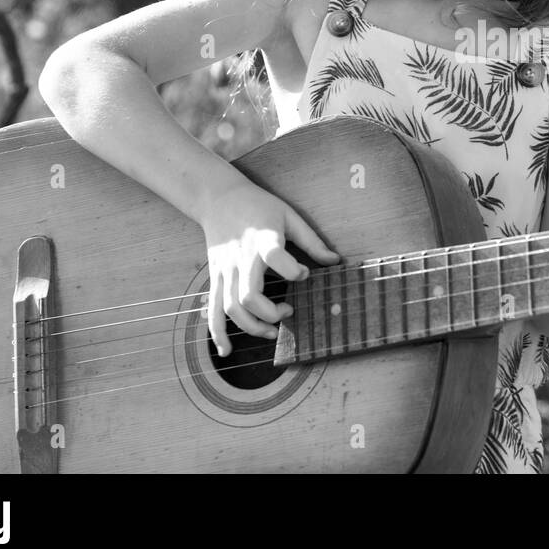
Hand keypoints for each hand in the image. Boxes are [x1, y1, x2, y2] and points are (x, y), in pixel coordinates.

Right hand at [199, 182, 339, 356]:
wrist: (218, 198)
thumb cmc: (258, 206)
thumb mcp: (288, 215)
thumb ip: (311, 240)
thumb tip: (335, 261)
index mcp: (262, 239)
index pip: (274, 257)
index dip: (293, 271)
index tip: (304, 274)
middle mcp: (240, 258)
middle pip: (248, 296)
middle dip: (270, 313)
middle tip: (290, 310)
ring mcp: (225, 271)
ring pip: (231, 309)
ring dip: (252, 327)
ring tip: (272, 330)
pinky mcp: (215, 278)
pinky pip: (213, 310)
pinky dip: (217, 333)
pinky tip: (226, 350)